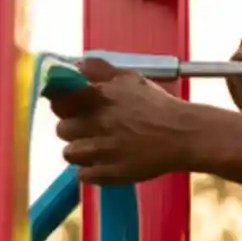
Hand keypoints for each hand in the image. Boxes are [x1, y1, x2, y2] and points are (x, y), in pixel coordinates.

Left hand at [51, 59, 201, 184]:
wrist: (183, 134)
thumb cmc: (157, 105)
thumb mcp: (129, 78)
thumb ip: (99, 69)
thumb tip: (76, 64)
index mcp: (99, 97)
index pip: (58, 101)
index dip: (62, 105)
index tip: (70, 108)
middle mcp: (97, 123)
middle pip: (62, 129)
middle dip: (73, 128)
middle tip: (89, 128)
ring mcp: (103, 151)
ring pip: (70, 154)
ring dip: (80, 150)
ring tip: (97, 147)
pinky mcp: (110, 173)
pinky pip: (83, 175)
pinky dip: (91, 170)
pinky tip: (105, 162)